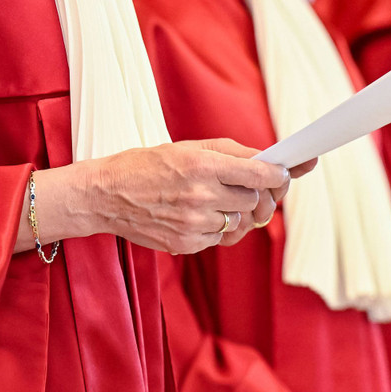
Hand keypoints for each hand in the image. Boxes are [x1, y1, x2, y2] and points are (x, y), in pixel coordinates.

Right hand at [18, 139, 309, 254]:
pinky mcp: (187, 245)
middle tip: (257, 188)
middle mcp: (200, 196)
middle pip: (256, 201)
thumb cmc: (149, 166)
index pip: (260, 173)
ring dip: (239, 213)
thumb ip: (232, 153)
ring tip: (221, 201)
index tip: (285, 173)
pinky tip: (203, 216)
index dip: (279, 175)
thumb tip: (272, 161)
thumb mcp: (188, 147)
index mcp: (202, 165)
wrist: (105, 196)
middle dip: (261, 195)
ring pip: (242, 223)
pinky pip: (222, 239)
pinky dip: (220, 229)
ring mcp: (194, 224)